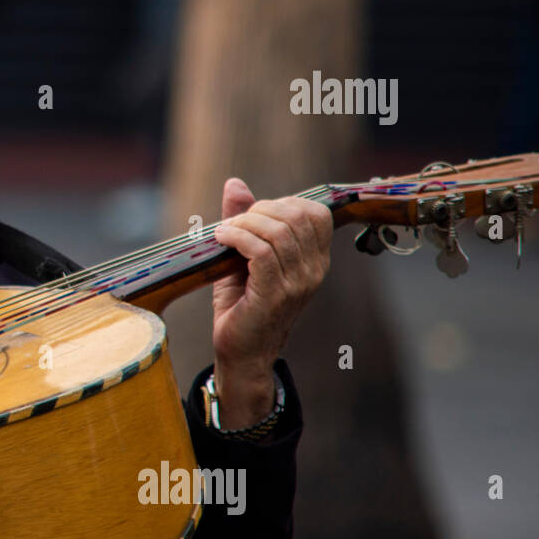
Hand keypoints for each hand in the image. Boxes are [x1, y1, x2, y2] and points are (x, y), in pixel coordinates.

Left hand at [210, 179, 331, 427]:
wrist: (241, 355)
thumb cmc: (242, 306)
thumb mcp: (242, 256)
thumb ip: (243, 219)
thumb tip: (235, 183)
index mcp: (315, 260)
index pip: (316, 213)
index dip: (282, 203)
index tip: (253, 216)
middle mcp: (313, 270)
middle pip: (296, 215)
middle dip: (259, 210)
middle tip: (233, 224)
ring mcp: (297, 283)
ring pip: (278, 231)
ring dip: (244, 223)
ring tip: (224, 232)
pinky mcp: (274, 294)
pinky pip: (261, 251)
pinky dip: (237, 237)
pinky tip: (221, 239)